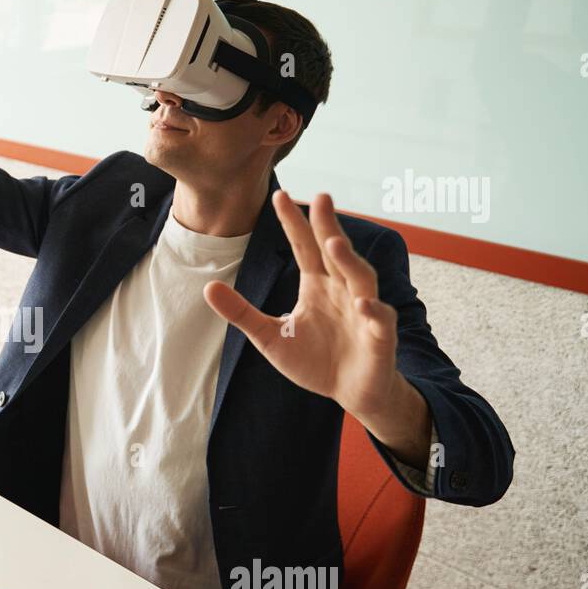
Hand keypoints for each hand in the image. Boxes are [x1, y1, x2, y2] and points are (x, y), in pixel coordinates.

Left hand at [204, 191, 429, 464]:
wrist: (353, 393)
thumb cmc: (315, 360)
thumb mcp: (270, 336)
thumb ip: (242, 313)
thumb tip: (207, 287)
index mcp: (318, 284)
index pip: (305, 247)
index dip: (293, 223)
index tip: (280, 195)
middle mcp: (343, 289)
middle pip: (334, 252)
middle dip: (328, 226)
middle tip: (320, 198)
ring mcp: (364, 310)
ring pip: (360, 277)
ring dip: (349, 261)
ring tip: (334, 243)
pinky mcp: (380, 335)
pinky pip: (379, 318)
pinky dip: (373, 310)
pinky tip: (363, 303)